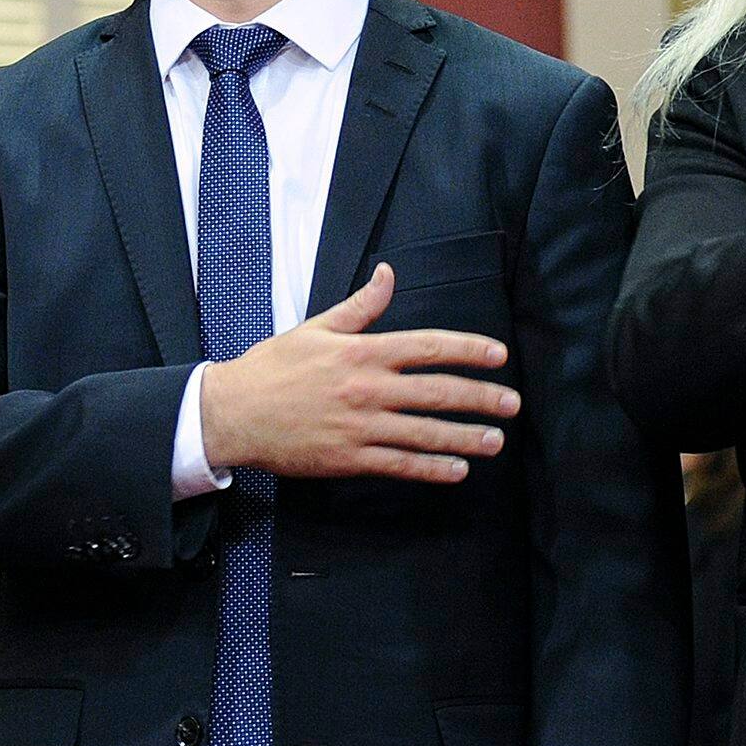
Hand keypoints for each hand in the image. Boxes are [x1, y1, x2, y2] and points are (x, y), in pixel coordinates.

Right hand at [199, 264, 518, 481]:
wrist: (233, 413)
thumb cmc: (273, 368)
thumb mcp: (316, 328)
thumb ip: (360, 306)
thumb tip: (388, 275)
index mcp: (362, 352)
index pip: (428, 346)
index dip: (468, 349)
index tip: (498, 355)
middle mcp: (368, 388)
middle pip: (437, 392)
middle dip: (480, 397)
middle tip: (512, 404)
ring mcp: (360, 426)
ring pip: (425, 432)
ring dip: (465, 437)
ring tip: (495, 441)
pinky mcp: (349, 458)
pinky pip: (400, 465)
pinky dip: (432, 468)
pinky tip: (457, 470)